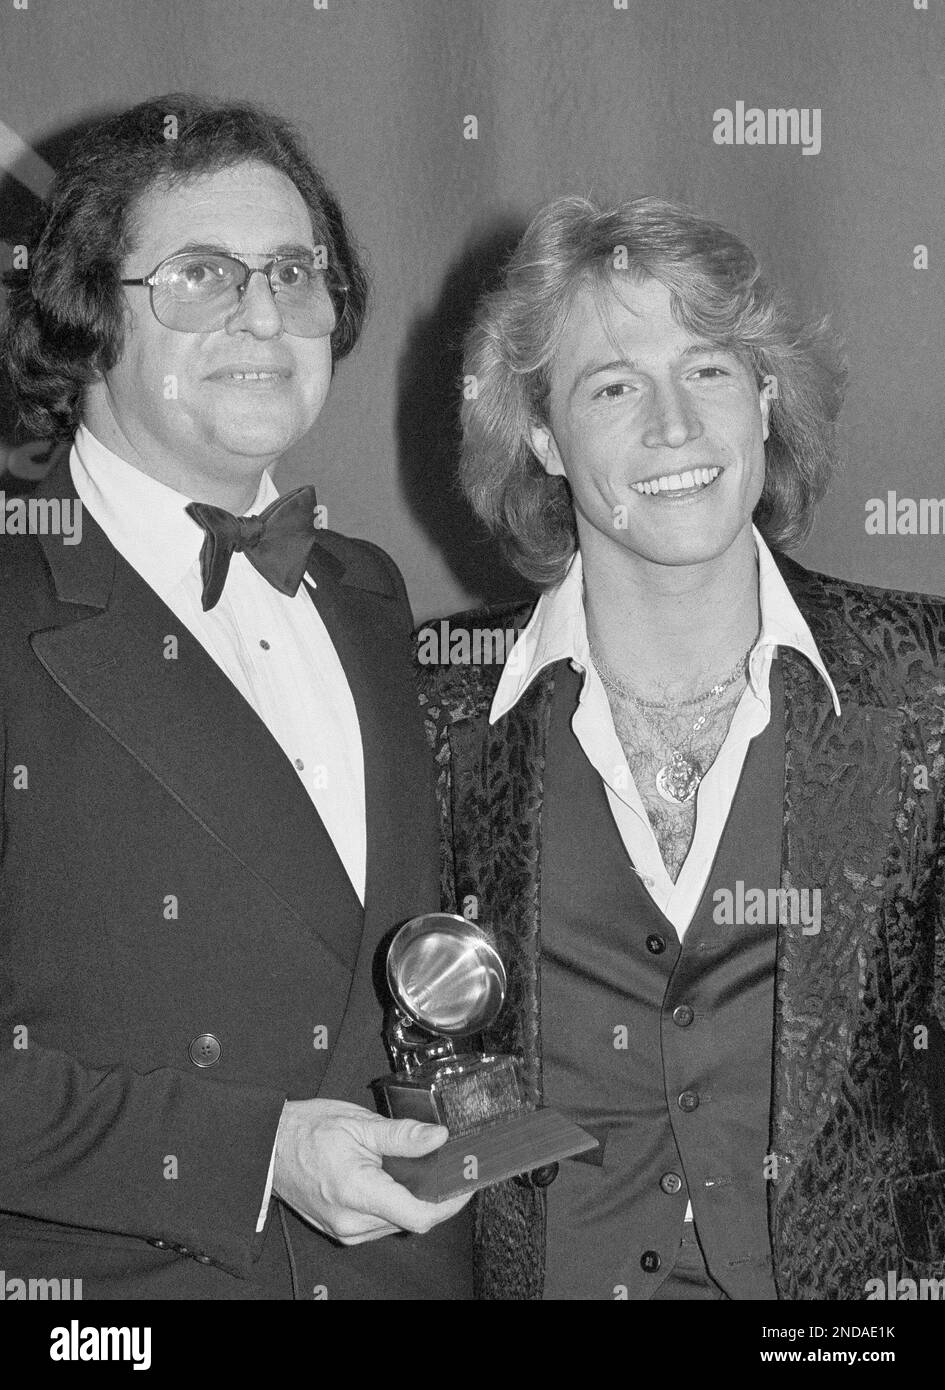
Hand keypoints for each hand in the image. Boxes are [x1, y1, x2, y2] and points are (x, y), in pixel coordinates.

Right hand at [272, 1098, 470, 1244]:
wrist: (268, 1147)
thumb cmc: (307, 1131)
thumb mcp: (359, 1123)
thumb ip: (402, 1135)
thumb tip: (438, 1138)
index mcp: (357, 1192)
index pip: (419, 1216)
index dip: (450, 1202)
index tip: (466, 1183)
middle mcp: (352, 1222)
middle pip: (412, 1219)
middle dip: (433, 1194)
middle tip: (445, 1163)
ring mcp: (345, 1230)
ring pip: (397, 1221)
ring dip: (412, 1198)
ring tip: (413, 1164)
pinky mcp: (342, 1230)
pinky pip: (380, 1222)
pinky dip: (393, 1202)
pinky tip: (391, 1177)